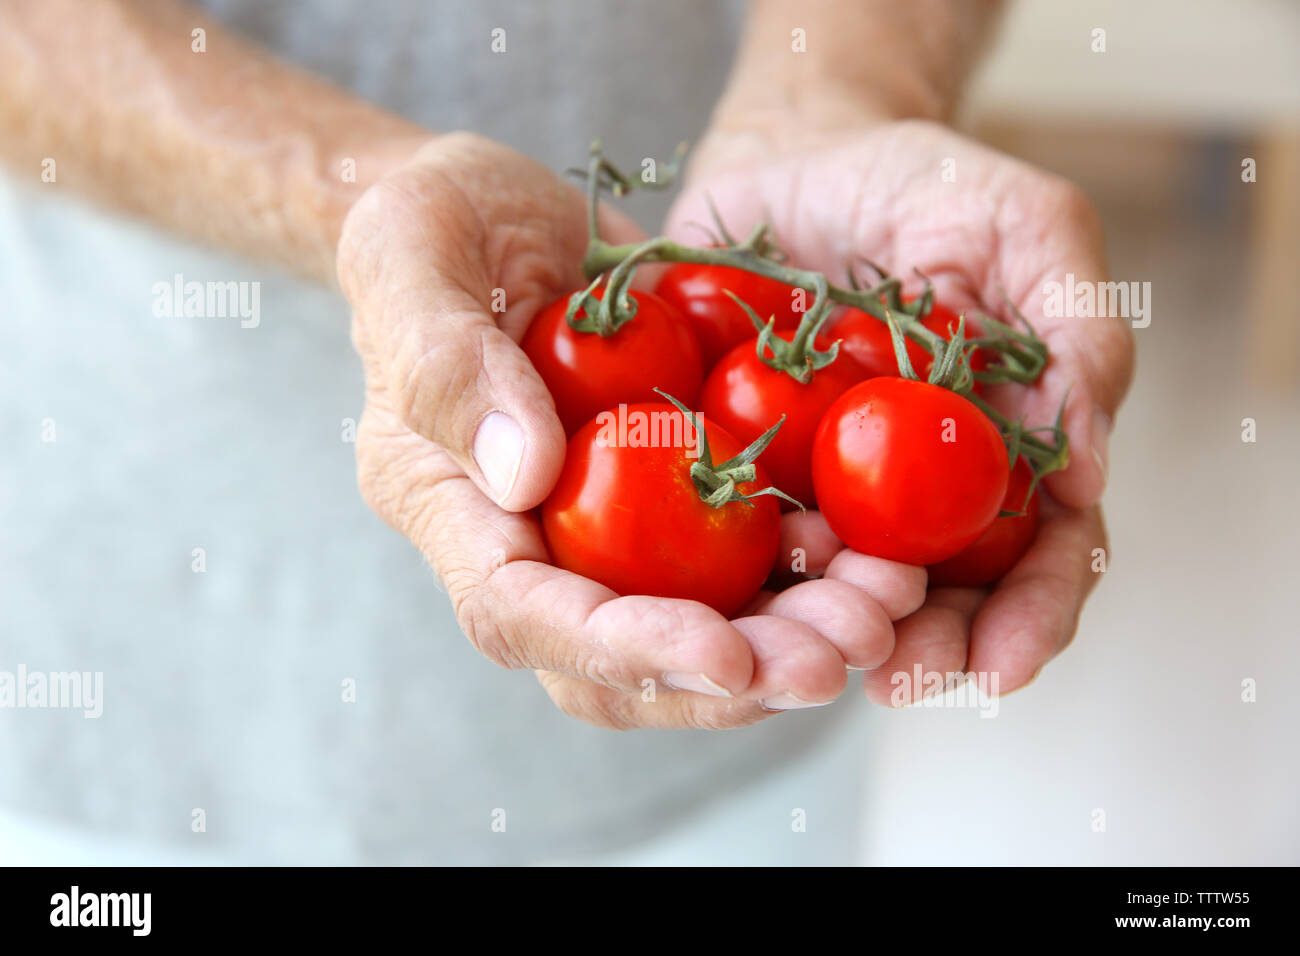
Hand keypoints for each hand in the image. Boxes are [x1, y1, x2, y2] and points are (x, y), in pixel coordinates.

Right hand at [336, 133, 923, 727]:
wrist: (494, 214)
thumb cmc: (432, 220)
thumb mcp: (412, 254)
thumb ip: (448, 364)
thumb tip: (527, 481)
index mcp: (449, 506)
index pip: (522, 614)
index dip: (623, 648)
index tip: (726, 656)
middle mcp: (526, 543)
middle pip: (619, 660)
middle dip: (731, 674)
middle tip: (835, 659)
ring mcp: (599, 529)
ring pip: (692, 627)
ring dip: (790, 638)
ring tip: (879, 613)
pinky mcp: (665, 500)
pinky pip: (739, 561)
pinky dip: (810, 571)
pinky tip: (874, 554)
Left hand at [667, 119, 1135, 699]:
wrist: (796, 152)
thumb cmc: (927, 181)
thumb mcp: (1029, 228)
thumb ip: (1080, 334)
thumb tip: (1089, 476)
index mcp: (1001, 453)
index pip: (1037, 559)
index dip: (1029, 619)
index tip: (1002, 667)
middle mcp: (915, 491)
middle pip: (933, 598)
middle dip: (919, 646)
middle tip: (888, 670)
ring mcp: (823, 485)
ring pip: (830, 586)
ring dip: (822, 627)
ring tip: (804, 645)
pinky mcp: (737, 465)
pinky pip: (733, 530)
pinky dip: (733, 564)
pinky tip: (719, 584)